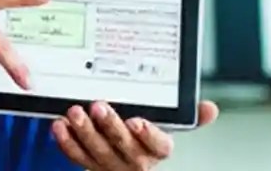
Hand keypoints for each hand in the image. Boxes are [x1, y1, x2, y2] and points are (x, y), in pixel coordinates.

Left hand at [51, 100, 219, 169]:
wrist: (123, 157)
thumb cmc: (144, 136)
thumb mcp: (167, 124)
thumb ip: (189, 117)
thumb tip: (211, 108)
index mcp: (157, 150)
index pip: (159, 146)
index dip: (148, 134)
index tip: (136, 120)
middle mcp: (137, 162)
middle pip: (124, 147)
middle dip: (111, 127)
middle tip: (98, 106)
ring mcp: (111, 166)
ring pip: (97, 153)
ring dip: (85, 133)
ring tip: (75, 112)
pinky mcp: (89, 166)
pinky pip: (76, 158)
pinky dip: (66, 143)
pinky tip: (59, 125)